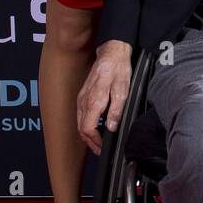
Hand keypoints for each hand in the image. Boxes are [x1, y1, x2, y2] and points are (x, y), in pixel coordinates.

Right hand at [77, 41, 132, 155]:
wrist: (111, 53)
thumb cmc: (118, 69)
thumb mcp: (123, 90)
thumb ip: (116, 110)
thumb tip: (111, 128)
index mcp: (94, 101)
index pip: (87, 129)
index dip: (95, 141)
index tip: (103, 146)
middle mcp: (84, 101)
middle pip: (81, 129)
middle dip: (90, 142)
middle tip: (100, 149)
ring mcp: (82, 98)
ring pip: (79, 122)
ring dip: (87, 134)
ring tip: (98, 142)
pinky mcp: (83, 95)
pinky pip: (81, 114)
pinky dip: (86, 124)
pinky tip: (95, 127)